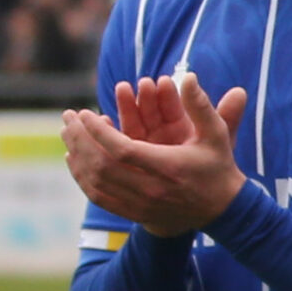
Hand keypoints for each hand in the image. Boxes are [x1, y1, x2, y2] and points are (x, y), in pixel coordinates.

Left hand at [62, 72, 250, 237]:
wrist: (223, 209)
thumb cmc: (218, 166)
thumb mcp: (216, 133)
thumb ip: (201, 105)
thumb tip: (188, 77)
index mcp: (169, 167)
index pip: (123, 150)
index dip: (99, 132)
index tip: (85, 113)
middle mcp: (151, 189)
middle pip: (102, 166)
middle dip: (80, 139)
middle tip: (69, 118)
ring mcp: (141, 204)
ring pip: (95, 182)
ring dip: (77, 156)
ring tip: (68, 133)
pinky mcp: (134, 213)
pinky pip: (98, 197)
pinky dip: (81, 177)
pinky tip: (74, 159)